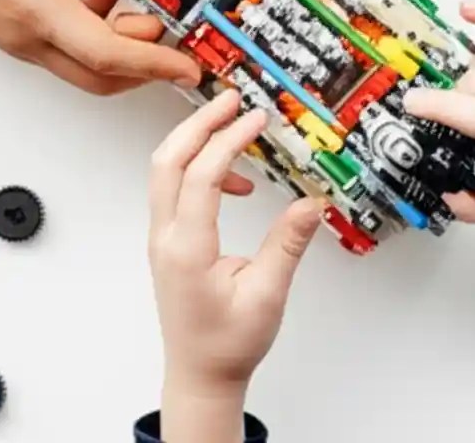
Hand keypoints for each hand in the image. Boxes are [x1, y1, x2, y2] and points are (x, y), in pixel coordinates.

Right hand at [0, 0, 200, 94]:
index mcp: (38, 12)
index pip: (108, 53)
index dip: (154, 63)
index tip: (189, 66)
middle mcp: (30, 39)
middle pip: (102, 75)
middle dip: (146, 61)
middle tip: (177, 30)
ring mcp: (23, 41)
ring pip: (87, 61)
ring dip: (120, 31)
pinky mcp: (19, 33)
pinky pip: (69, 43)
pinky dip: (97, 20)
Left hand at [148, 89, 319, 440]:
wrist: (200, 374)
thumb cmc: (228, 343)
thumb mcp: (267, 294)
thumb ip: (288, 244)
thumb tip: (312, 203)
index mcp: (187, 249)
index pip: (201, 176)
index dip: (228, 140)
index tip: (255, 118)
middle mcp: (167, 238)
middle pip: (167, 160)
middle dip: (198, 123)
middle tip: (231, 99)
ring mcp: (162, 239)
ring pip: (165, 171)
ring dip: (195, 141)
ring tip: (234, 125)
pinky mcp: (170, 242)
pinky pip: (175, 190)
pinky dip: (200, 170)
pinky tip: (237, 181)